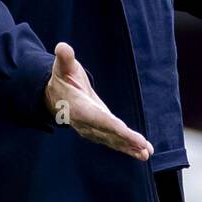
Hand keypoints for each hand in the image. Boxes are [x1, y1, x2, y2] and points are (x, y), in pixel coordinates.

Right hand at [45, 42, 152, 160]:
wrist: (55, 96)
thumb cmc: (62, 78)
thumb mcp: (62, 66)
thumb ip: (64, 58)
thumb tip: (62, 48)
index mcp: (78, 107)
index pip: (97, 118)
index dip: (112, 126)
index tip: (126, 132)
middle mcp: (85, 123)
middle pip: (108, 133)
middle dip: (126, 140)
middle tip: (143, 148)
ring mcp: (92, 129)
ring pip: (113, 140)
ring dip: (130, 147)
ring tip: (146, 154)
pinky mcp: (99, 132)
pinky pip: (114, 141)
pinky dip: (128, 147)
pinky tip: (142, 152)